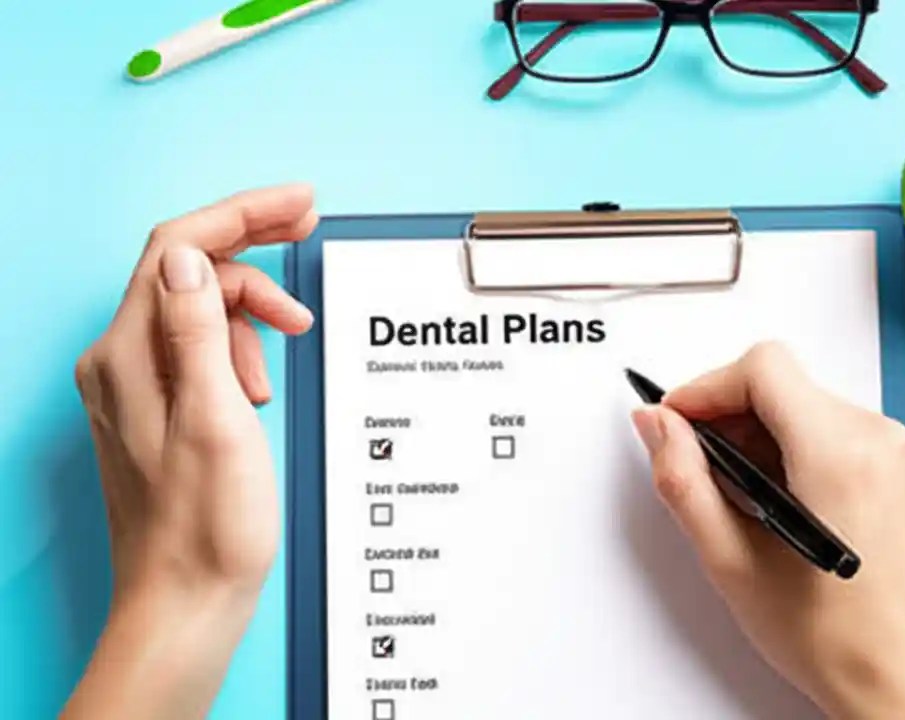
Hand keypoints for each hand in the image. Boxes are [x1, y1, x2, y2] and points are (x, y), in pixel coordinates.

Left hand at [63, 185, 316, 719]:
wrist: (186, 598)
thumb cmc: (205, 527)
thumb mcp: (215, 420)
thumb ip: (198, 332)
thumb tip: (193, 257)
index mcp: (129, 357)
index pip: (178, 249)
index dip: (241, 214)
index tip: (296, 202)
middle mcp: (121, 362)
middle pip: (184, 267)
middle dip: (249, 242)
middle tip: (304, 224)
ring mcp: (135, 384)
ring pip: (195, 306)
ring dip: (249, 308)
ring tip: (291, 339)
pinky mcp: (155, 406)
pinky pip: (196, 346)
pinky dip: (237, 346)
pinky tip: (259, 382)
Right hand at [631, 343, 904, 719]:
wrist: (901, 678)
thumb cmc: (832, 638)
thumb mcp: (732, 562)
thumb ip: (684, 481)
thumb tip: (658, 426)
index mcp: (840, 455)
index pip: (763, 367)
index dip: (707, 388)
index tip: (678, 421)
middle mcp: (878, 439)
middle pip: (783, 383)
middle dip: (731, 416)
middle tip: (703, 472)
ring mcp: (898, 450)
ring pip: (806, 403)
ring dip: (762, 435)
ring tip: (744, 501)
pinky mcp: (902, 465)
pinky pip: (835, 427)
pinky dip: (795, 448)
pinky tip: (780, 502)